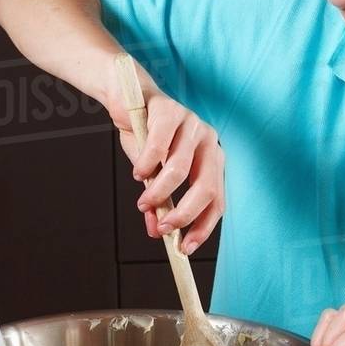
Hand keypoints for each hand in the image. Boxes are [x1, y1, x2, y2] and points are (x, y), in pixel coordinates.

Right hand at [110, 78, 224, 254]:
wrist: (127, 97)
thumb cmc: (145, 138)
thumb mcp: (153, 177)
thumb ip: (159, 202)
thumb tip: (156, 232)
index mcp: (212, 159)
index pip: (217, 200)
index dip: (202, 227)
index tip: (184, 248)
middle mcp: (209, 141)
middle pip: (206, 188)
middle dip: (184, 215)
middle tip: (163, 228)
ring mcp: (192, 124)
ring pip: (179, 170)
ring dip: (158, 193)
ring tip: (143, 202)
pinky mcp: (170, 111)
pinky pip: (158, 148)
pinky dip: (145, 167)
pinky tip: (138, 174)